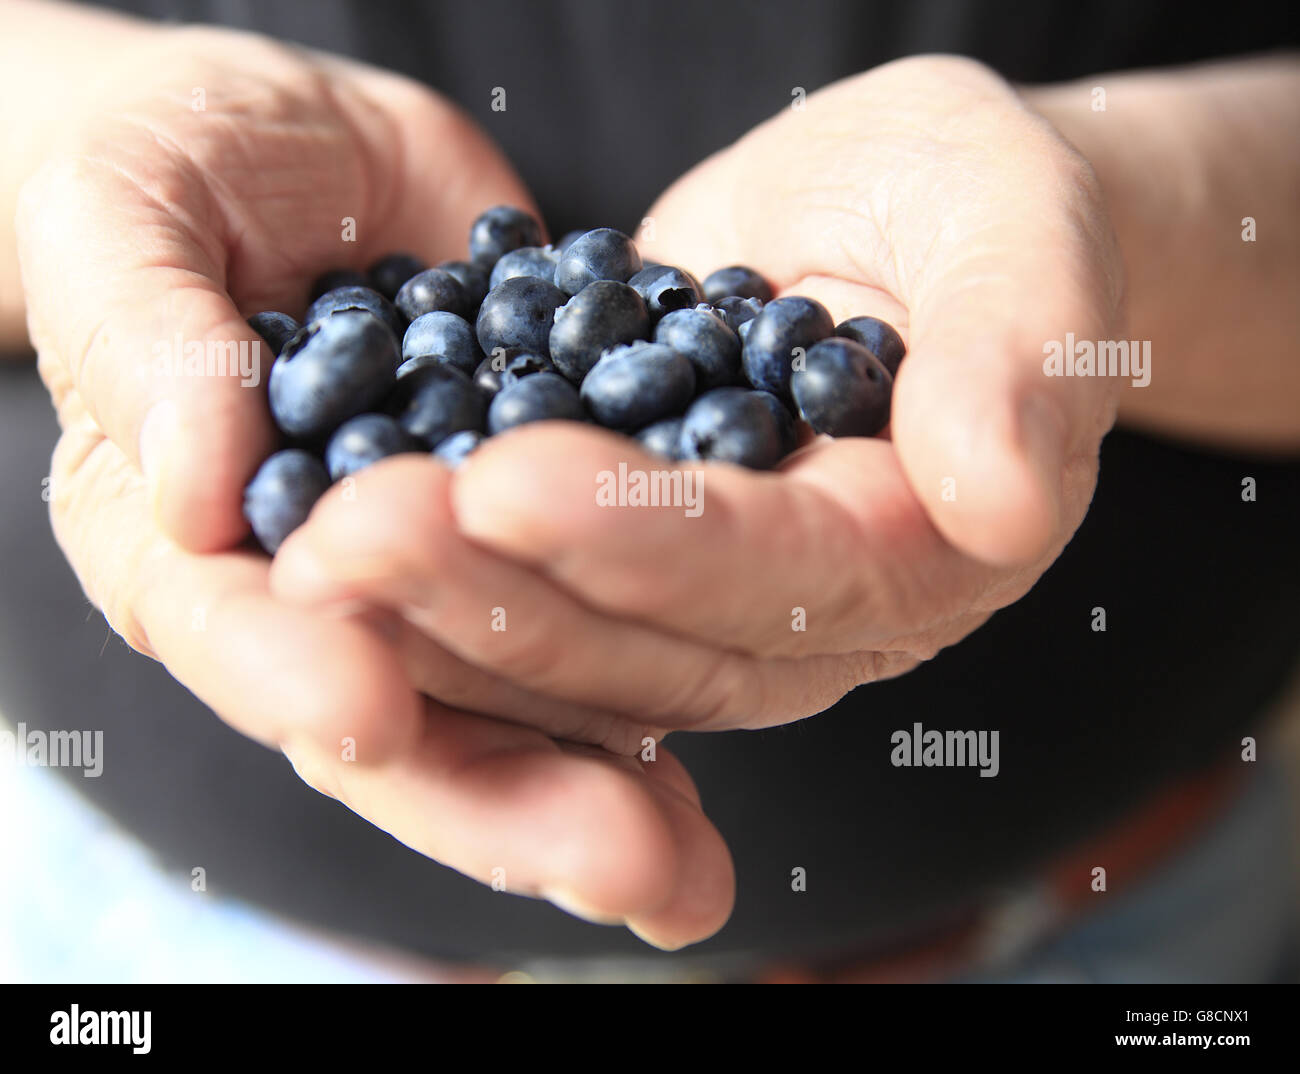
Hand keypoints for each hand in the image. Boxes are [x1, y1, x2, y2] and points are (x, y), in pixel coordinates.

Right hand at [19, 24, 731, 948]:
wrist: (306, 151)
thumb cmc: (172, 165)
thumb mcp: (124, 212)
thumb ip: (143, 335)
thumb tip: (187, 478)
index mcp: (179, 543)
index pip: (230, 633)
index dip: (293, 676)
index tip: (365, 712)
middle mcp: (317, 595)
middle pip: (400, 723)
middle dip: (501, 799)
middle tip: (611, 861)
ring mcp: (438, 578)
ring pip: (513, 702)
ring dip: (599, 780)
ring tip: (683, 867)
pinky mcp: (535, 532)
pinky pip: (595, 613)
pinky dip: (660, 668)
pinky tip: (723, 743)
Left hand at [272, 54, 1121, 734]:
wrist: (892, 218)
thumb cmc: (974, 207)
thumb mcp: (1021, 234)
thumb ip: (1029, 356)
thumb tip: (1009, 500)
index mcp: (923, 558)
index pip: (786, 576)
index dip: (655, 544)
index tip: (511, 484)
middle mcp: (815, 617)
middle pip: (659, 646)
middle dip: (504, 598)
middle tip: (348, 540)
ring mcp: (715, 607)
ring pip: (577, 652)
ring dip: (441, 613)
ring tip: (312, 551)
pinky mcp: (632, 571)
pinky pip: (531, 602)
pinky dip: (434, 590)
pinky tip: (326, 546)